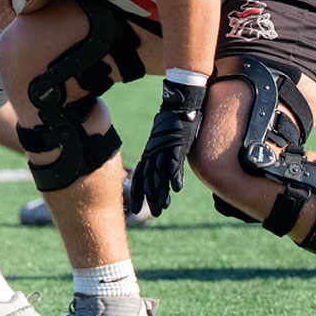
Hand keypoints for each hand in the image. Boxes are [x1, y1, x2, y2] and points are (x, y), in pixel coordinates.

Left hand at [127, 79, 204, 216]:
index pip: (141, 176)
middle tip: (143, 213)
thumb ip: (163, 155)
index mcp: (150, 152)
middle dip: (146, 197)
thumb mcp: (165, 141)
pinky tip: (176, 189)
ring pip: (159, 174)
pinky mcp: (177, 144)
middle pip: (148, 179)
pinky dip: (175, 176)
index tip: (135, 208)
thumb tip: (165, 170)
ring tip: (161, 208)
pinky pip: (174, 163)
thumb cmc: (174, 122)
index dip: (137, 192)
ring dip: (161, 192)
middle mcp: (155, 152)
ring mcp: (165, 149)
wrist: (180, 103)